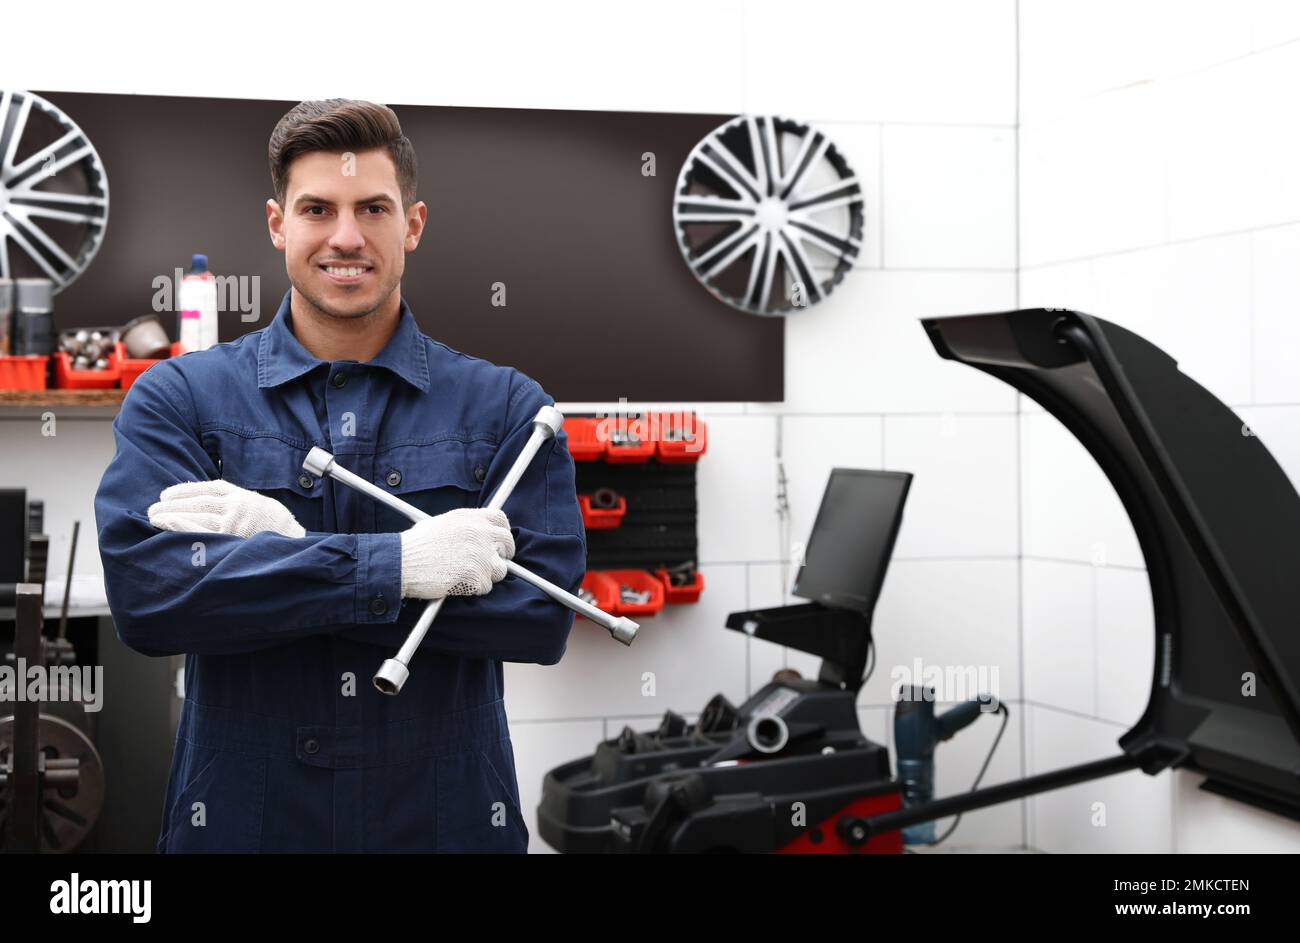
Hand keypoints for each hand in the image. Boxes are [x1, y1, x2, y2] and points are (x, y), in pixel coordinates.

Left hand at [148, 480, 306, 538]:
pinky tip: (167, 525)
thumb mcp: (263, 508)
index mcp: (245, 497)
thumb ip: (240, 503)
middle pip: (199, 502)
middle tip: (152, 508)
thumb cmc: (278, 532)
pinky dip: (182, 527)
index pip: (209, 488)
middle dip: (173, 504)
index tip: (166, 495)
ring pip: (196, 515)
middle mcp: (238, 507)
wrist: (297, 550)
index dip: (185, 490)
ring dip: (171, 515)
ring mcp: (234, 524)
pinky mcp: (230, 541)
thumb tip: (214, 503)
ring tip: (154, 517)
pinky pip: (200, 533)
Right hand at [400, 507, 514, 598]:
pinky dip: (473, 589)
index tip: (500, 542)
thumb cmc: (416, 546)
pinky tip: (455, 583)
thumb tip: (478, 534)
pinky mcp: (478, 575)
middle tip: (490, 565)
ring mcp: (481, 554)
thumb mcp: (442, 524)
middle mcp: (481, 532)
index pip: (501, 519)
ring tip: (463, 575)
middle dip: (502, 556)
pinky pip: (485, 587)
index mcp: (471, 517)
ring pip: (500, 570)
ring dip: (486, 575)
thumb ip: (465, 527)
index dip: (502, 532)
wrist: (402, 562)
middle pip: (508, 544)